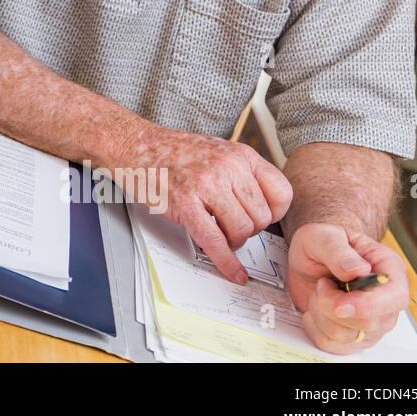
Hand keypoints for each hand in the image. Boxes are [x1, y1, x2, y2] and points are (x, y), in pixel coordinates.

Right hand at [129, 125, 292, 282]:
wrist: (135, 144)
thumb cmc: (173, 151)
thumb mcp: (219, 151)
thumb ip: (242, 174)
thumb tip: (262, 206)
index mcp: (240, 154)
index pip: (282, 193)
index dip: (275, 213)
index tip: (264, 219)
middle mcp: (228, 167)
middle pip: (261, 217)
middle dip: (249, 229)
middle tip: (233, 227)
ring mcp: (206, 185)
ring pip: (242, 230)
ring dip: (233, 241)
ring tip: (220, 234)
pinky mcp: (185, 204)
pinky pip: (214, 241)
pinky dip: (226, 262)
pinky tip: (232, 271)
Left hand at [287, 223, 407, 353]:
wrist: (310, 256)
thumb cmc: (323, 243)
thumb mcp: (323, 235)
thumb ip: (338, 251)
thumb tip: (357, 270)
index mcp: (388, 269)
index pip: (394, 297)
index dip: (368, 305)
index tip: (340, 304)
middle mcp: (385, 299)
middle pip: (369, 323)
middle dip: (333, 306)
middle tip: (322, 284)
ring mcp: (372, 320)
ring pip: (348, 336)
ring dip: (322, 314)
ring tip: (321, 293)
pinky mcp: (353, 334)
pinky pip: (333, 345)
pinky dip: (316, 328)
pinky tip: (315, 309)